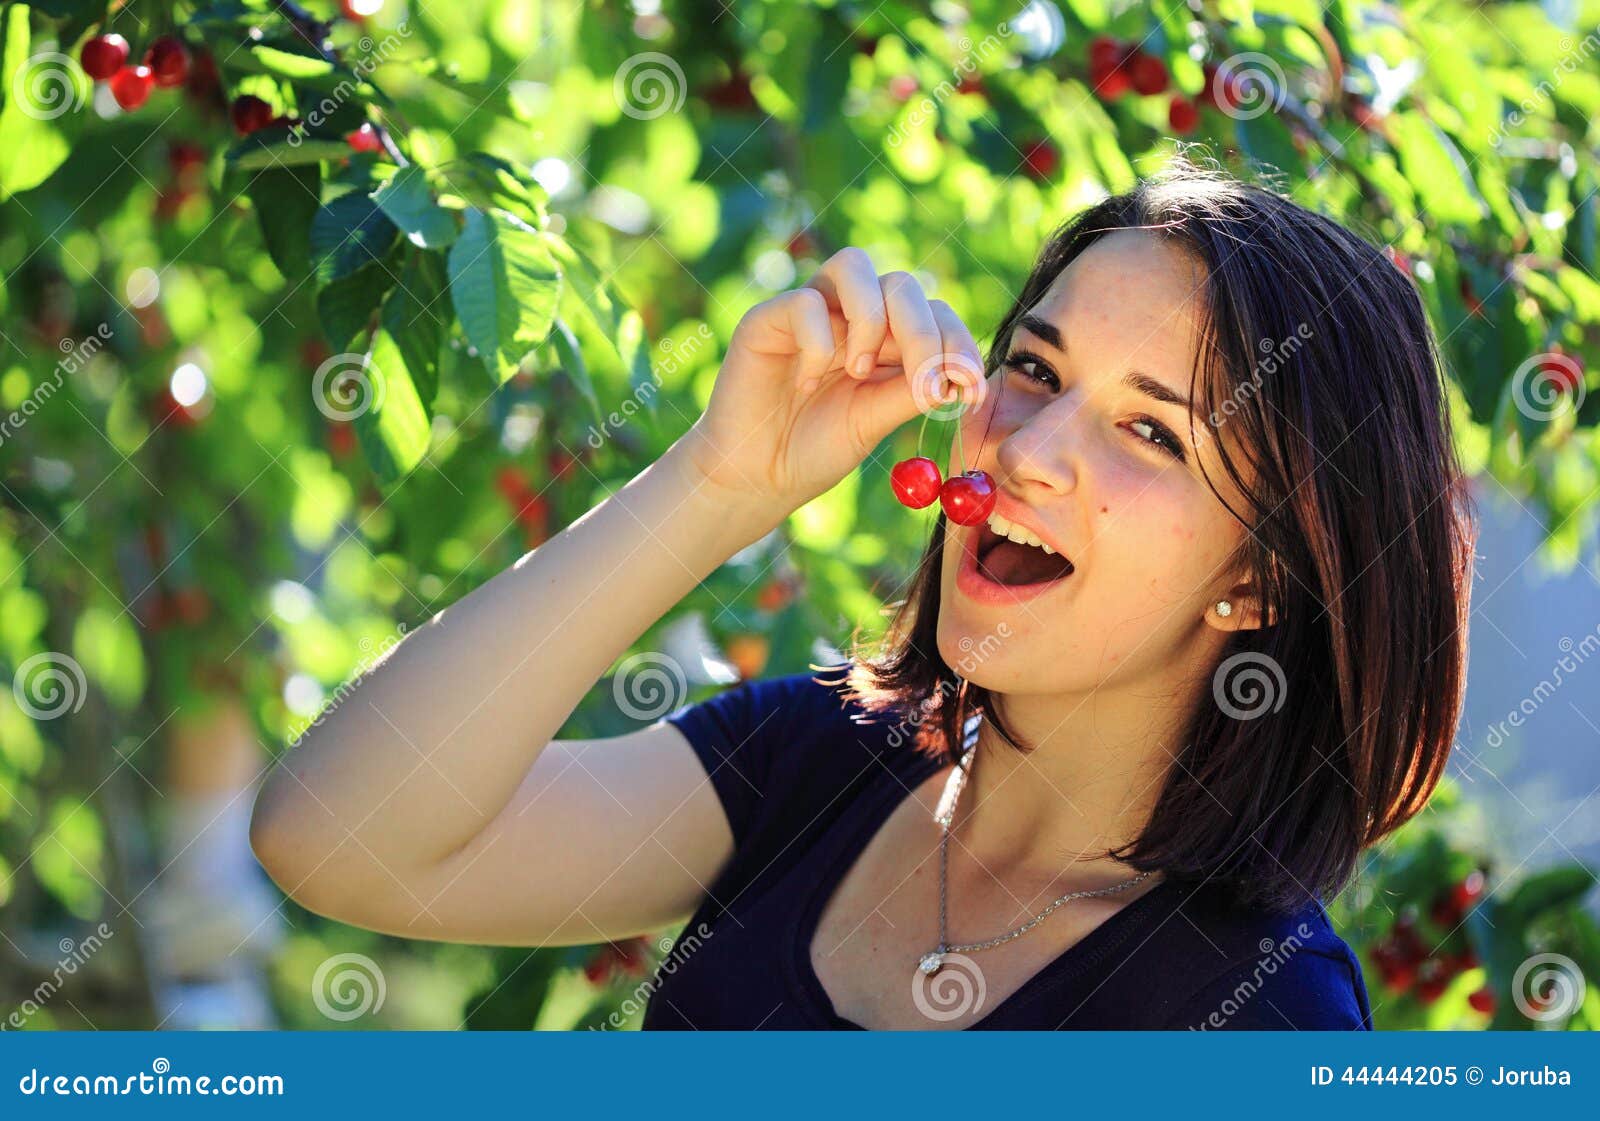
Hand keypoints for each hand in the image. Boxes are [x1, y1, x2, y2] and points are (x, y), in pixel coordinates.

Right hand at [676, 247, 985, 512]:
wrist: (755, 477)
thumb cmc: (814, 449)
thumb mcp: (874, 422)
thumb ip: (911, 391)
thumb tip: (958, 375)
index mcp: (885, 337)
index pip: (934, 314)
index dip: (958, 345)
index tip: (971, 391)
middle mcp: (851, 313)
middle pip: (902, 285)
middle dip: (924, 335)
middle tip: (927, 387)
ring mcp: (810, 310)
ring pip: (853, 265)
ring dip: (871, 318)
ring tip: (860, 371)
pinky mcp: (767, 318)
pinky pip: (804, 302)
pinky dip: (818, 342)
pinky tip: (806, 384)